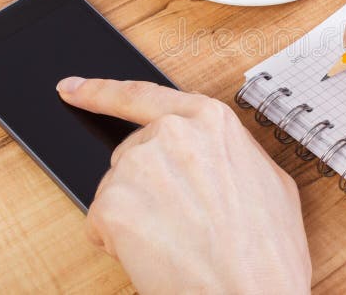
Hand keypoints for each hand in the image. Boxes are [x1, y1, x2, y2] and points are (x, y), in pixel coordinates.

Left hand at [56, 77, 311, 293]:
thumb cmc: (268, 250)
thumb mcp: (271, 180)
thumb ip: (231, 153)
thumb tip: (212, 155)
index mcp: (211, 121)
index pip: (142, 96)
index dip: (101, 92)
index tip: (73, 89)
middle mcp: (171, 133)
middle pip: (133, 153)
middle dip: (146, 185)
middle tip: (180, 222)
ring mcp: (139, 167)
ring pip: (118, 189)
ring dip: (137, 215)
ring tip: (178, 242)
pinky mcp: (113, 205)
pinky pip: (102, 222)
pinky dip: (120, 243)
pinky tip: (156, 255)